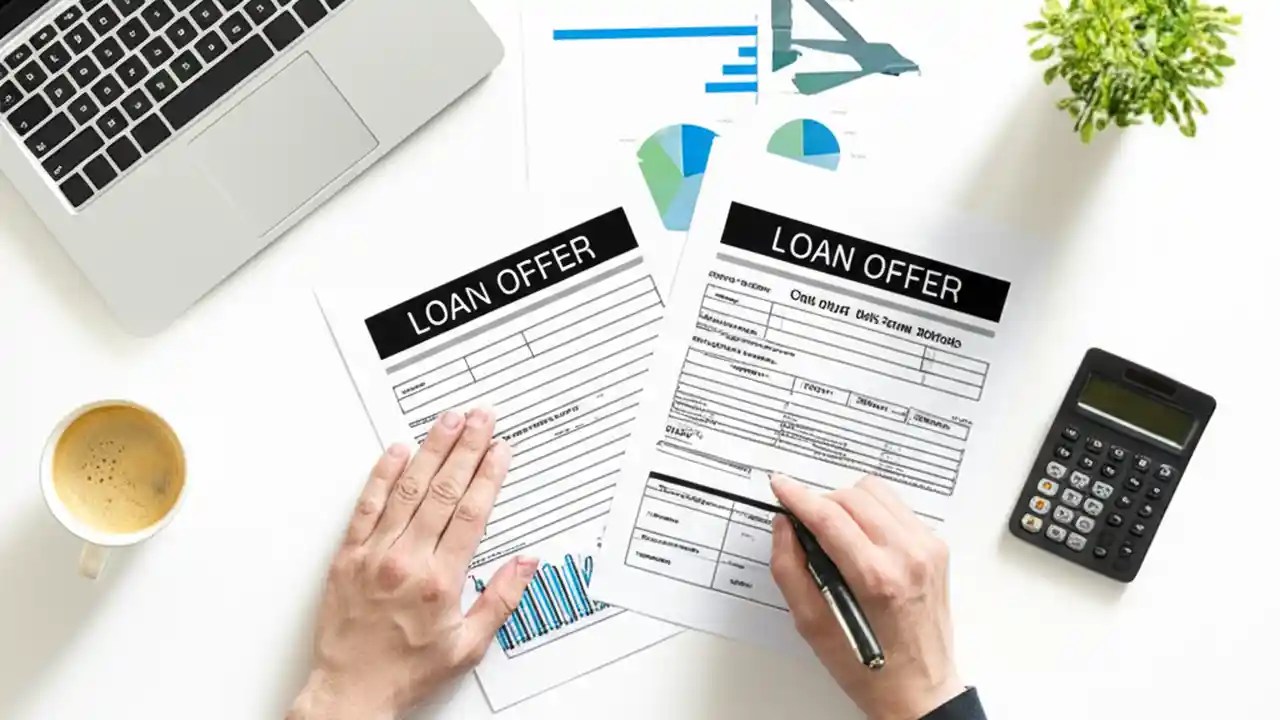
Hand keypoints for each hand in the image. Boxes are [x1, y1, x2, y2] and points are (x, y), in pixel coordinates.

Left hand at [288, 408, 536, 719]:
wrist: (350, 692)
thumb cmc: (406, 672)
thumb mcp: (468, 646)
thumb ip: (500, 600)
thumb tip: (526, 564)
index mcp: (440, 581)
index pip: (471, 513)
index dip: (488, 475)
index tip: (500, 450)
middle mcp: (407, 561)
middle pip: (443, 490)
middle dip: (465, 448)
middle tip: (479, 417)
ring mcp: (374, 555)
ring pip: (407, 489)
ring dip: (430, 450)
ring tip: (447, 421)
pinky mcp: (347, 556)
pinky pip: (367, 506)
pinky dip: (382, 475)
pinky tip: (396, 451)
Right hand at [770, 475, 963, 719]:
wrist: (920, 689)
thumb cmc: (869, 667)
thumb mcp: (812, 625)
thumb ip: (790, 569)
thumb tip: (783, 527)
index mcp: (876, 578)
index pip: (829, 516)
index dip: (798, 496)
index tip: (780, 486)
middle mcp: (908, 556)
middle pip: (853, 496)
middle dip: (821, 503)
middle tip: (806, 526)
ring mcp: (928, 548)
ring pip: (878, 492)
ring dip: (849, 504)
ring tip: (837, 533)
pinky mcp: (937, 548)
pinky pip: (897, 508)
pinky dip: (873, 514)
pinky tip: (863, 540)